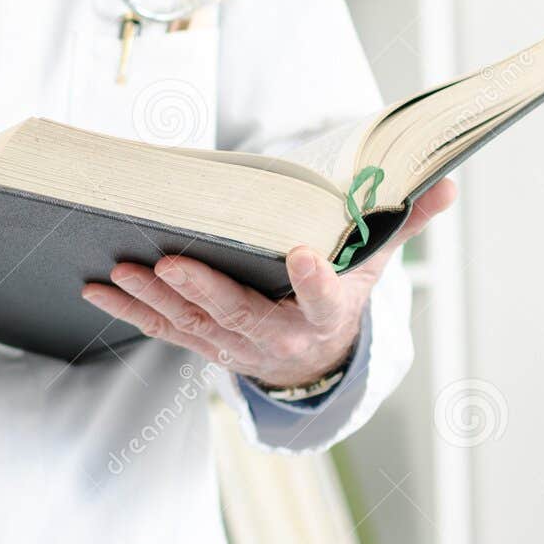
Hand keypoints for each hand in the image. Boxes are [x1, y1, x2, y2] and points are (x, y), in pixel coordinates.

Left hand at [80, 180, 457, 387]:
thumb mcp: (374, 265)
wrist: (315, 360)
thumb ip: (402, 225)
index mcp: (325, 315)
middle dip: (203, 291)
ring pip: (191, 325)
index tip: (305, 256)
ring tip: (122, 270)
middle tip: (171, 262)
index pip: (323, 299)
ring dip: (154, 299)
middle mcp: (277, 338)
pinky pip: (162, 330)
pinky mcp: (202, 344)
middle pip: (239, 315)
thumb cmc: (339, 296)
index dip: (315, 281)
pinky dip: (128, 311)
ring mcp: (234, 346)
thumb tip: (447, 184)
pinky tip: (96, 288)